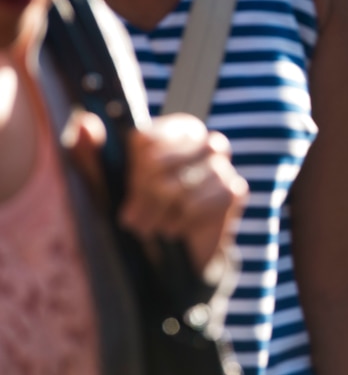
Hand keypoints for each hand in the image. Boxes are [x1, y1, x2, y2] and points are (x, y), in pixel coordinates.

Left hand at [66, 111, 247, 271]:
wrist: (171, 252)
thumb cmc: (139, 208)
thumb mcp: (105, 183)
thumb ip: (89, 151)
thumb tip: (84, 122)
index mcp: (172, 130)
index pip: (147, 140)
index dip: (134, 170)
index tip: (131, 188)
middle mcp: (202, 141)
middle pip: (160, 162)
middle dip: (143, 196)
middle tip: (137, 217)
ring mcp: (222, 165)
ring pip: (183, 184)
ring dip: (164, 212)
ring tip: (157, 225)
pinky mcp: (235, 190)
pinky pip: (206, 200)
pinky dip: (188, 218)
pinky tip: (181, 226)